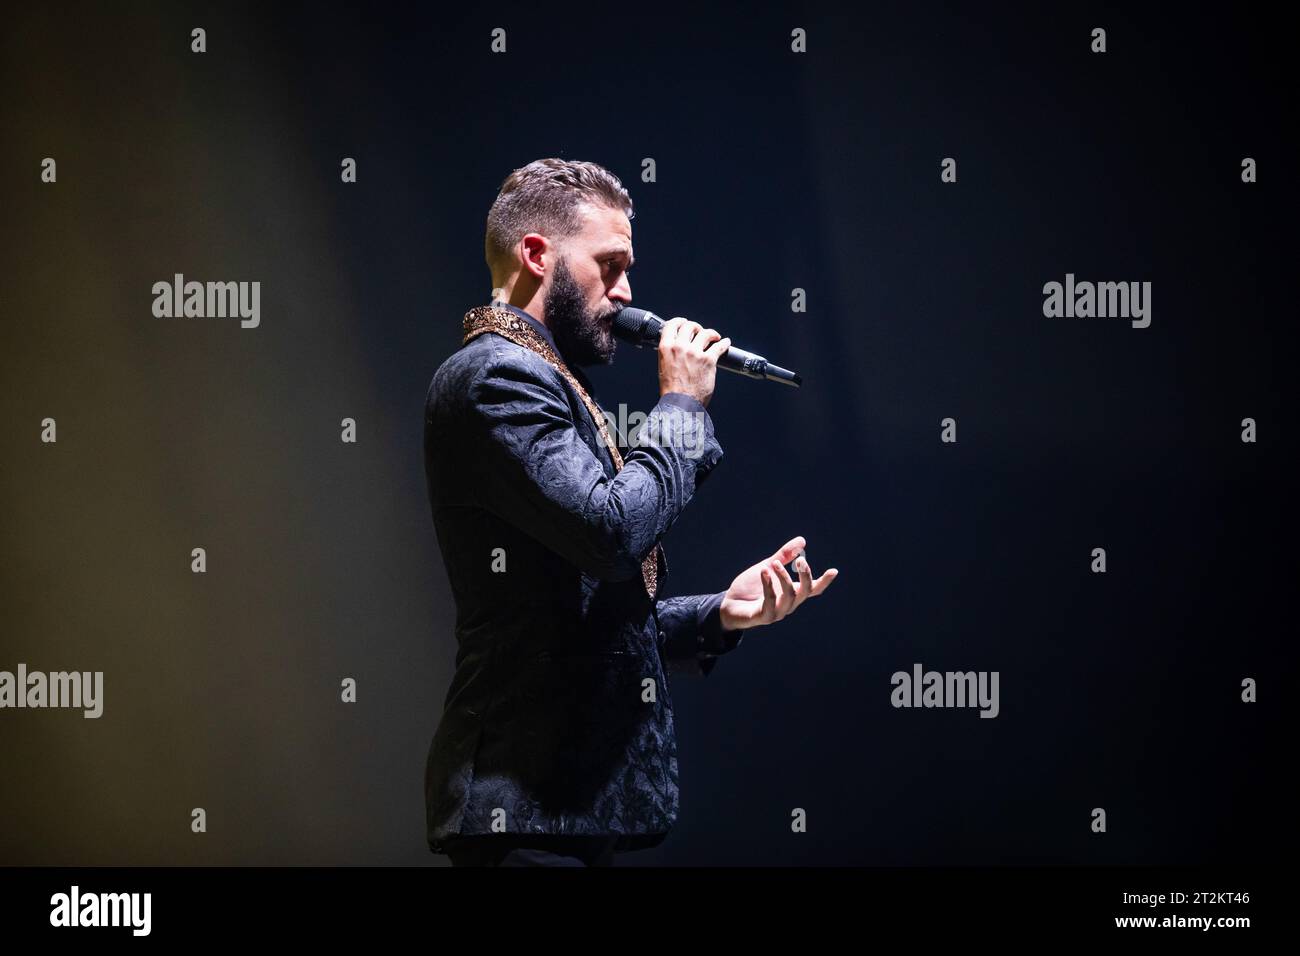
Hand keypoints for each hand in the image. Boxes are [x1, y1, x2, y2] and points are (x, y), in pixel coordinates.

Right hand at [657, 317, 730, 407]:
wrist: (681, 403)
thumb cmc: (672, 390)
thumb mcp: (663, 367)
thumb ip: (670, 354)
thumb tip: (677, 348)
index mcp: (666, 348)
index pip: (672, 325)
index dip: (679, 321)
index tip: (684, 322)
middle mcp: (680, 347)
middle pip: (690, 326)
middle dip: (696, 327)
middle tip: (699, 331)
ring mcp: (696, 353)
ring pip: (706, 333)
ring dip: (711, 333)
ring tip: (714, 337)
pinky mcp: (709, 360)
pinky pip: (719, 346)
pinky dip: (724, 343)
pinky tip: (725, 342)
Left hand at [718, 536, 837, 631]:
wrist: (729, 602)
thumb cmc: (750, 587)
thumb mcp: (768, 567)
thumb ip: (784, 556)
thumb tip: (802, 541)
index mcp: (792, 592)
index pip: (812, 589)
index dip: (824, 581)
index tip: (834, 570)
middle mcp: (788, 604)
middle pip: (805, 591)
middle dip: (805, 575)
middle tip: (799, 560)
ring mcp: (777, 612)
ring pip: (790, 596)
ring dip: (784, 578)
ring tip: (773, 563)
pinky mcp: (763, 617)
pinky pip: (770, 602)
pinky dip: (768, 585)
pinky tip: (764, 572)